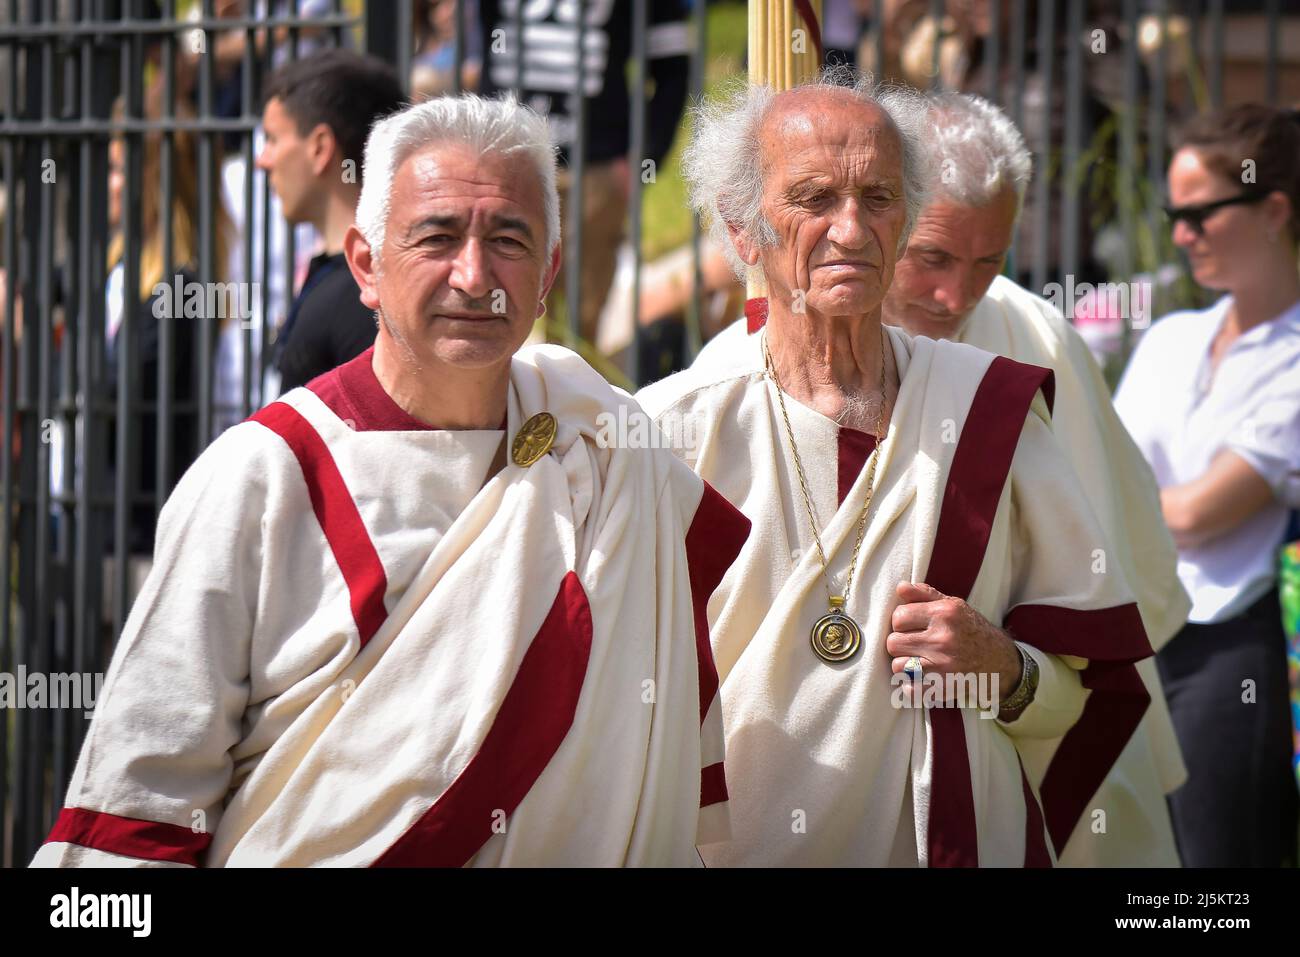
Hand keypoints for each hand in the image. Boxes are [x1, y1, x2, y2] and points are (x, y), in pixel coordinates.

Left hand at [886, 581, 1021, 702]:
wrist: (1001, 662)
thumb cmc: (971, 630)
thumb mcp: (953, 606)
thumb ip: (925, 595)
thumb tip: (900, 588)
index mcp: (944, 614)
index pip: (898, 617)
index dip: (901, 622)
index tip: (911, 627)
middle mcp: (943, 638)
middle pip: (893, 643)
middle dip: (901, 644)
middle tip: (914, 645)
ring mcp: (943, 665)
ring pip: (897, 666)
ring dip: (905, 665)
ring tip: (919, 661)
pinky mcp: (944, 687)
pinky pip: (909, 689)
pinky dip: (911, 686)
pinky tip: (920, 679)